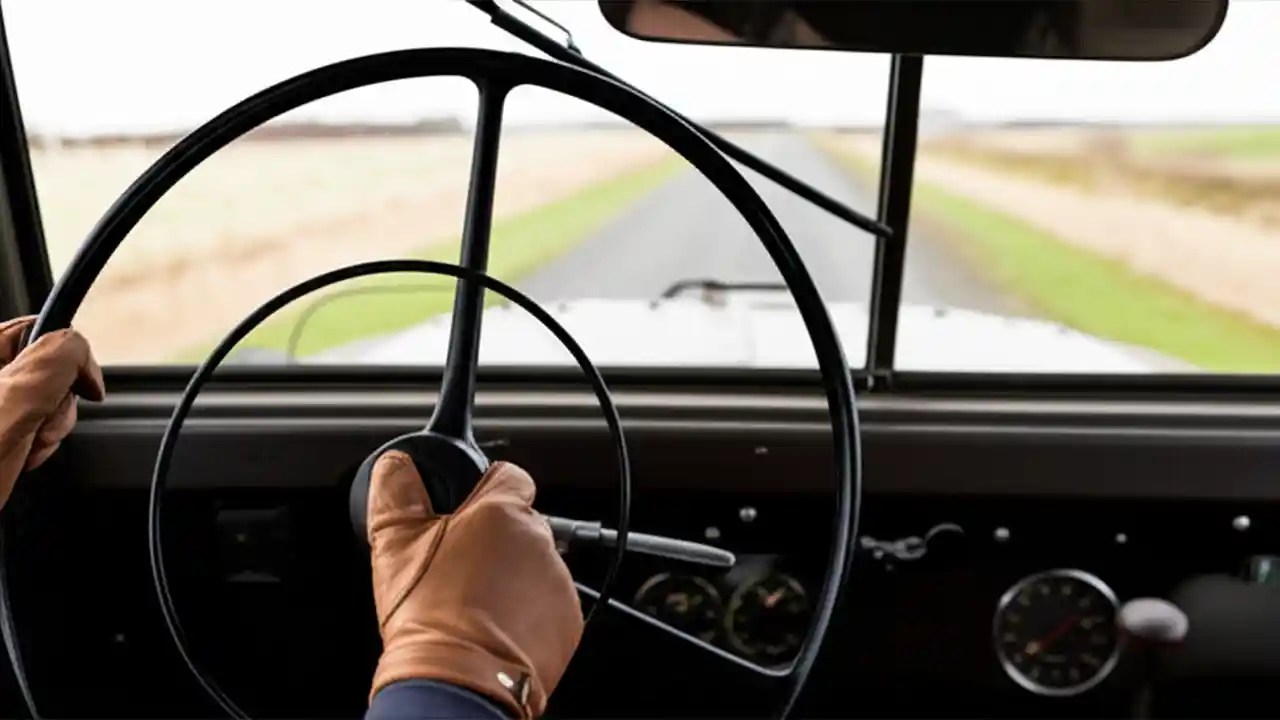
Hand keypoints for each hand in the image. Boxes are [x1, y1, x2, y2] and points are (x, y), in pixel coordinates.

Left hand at [0, 316, 104, 508]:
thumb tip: (84, 354)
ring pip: (44, 400)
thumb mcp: (14, 401)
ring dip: (48, 428)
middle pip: (47, 368)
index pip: (38, 329)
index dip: (66, 357)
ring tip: (26, 447)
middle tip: (36, 425)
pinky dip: (37, 445)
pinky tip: (21, 457)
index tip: (78, 387)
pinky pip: (33, 426)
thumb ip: (55, 360)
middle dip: (56, 403)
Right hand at [367, 452, 582, 718]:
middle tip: (461, 570)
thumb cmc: (429, 617)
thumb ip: (396, 493)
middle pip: (520, 525)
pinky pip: (549, 606)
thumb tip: (395, 467)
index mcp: (502, 513)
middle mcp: (540, 541)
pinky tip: (496, 627)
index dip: (486, 489)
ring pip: (536, 567)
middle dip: (496, 541)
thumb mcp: (394, 544)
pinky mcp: (569, 621)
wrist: (459, 682)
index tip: (471, 508)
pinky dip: (529, 614)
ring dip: (514, 578)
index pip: (510, 477)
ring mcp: (559, 582)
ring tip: (476, 605)